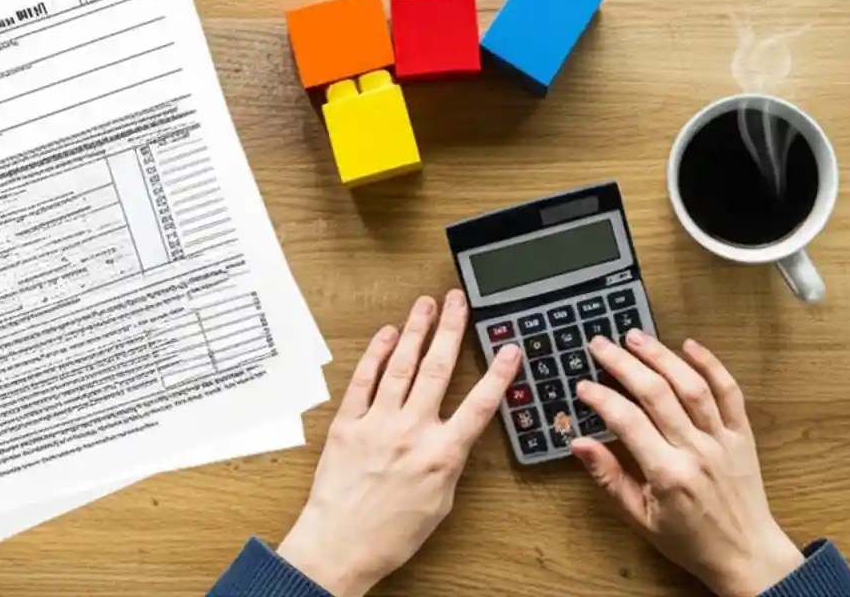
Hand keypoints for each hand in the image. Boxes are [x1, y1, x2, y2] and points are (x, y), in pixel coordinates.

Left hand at [277, 291, 520, 596]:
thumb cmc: (389, 536)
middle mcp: (411, 432)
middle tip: (459, 302)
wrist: (339, 547)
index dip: (498, 374)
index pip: (479, 405)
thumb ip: (449, 463)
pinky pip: (364, 381)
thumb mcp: (440, 504)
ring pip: (402, 366)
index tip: (510, 348)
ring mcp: (377, 424)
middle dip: (451, 330)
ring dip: (416, 330)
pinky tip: (387, 335)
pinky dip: (376, 354)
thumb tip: (456, 435)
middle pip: (438, 370)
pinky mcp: (348, 425)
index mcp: (441, 455)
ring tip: (426, 304)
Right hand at [571, 332, 803, 596]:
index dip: (601, 398)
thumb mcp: (640, 518)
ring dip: (662, 356)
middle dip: (624, 364)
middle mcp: (697, 451)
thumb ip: (609, 479)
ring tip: (635, 337)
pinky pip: (730, 392)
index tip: (582, 385)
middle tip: (600, 344)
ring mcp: (723, 439)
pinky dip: (711, 364)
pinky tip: (689, 346)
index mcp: (668, 474)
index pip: (627, 422)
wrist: (746, 555)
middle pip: (656, 394)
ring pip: (691, 385)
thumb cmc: (689, 540)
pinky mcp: (742, 434)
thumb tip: (579, 444)